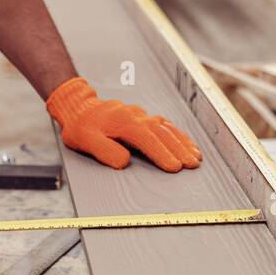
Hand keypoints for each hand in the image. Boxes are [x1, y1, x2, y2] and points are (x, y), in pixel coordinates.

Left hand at [46, 77, 201, 172]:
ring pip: (167, 128)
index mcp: (123, 122)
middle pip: (162, 133)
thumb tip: (125, 162)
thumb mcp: (85, 140)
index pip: (147, 139)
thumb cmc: (81, 127)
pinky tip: (188, 145)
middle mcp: (136, 116)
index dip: (162, 153)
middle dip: (179, 149)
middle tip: (192, 165)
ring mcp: (141, 115)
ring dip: (183, 142)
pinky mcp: (144, 117)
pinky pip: (165, 125)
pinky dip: (178, 135)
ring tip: (196, 157)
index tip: (174, 167)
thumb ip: (104, 150)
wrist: (79, 107)